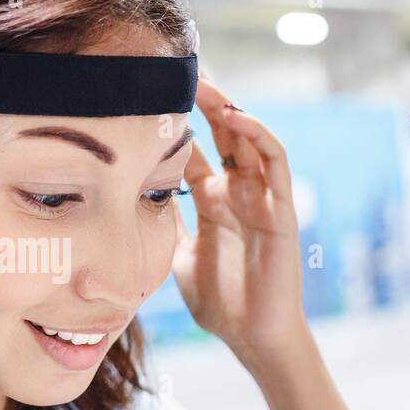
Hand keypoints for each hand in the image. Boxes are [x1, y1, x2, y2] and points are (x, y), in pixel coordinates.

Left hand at [171, 77, 308, 366]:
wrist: (251, 338)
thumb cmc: (219, 301)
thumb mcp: (176, 254)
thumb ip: (162, 222)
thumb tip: (127, 196)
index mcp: (212, 200)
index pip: (194, 149)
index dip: (176, 122)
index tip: (150, 95)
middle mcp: (238, 191)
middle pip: (222, 134)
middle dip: (203, 102)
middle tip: (177, 71)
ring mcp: (261, 198)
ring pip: (249, 139)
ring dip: (230, 109)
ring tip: (205, 84)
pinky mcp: (282, 210)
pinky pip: (276, 164)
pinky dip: (259, 137)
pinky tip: (236, 118)